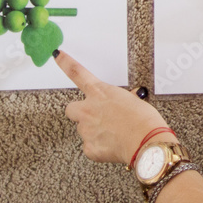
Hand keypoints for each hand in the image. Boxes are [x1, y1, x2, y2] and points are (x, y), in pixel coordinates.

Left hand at [55, 50, 170, 164]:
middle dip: (80, 112)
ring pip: (83, 129)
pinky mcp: (89, 147)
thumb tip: (124, 104)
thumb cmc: (143, 120)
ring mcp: (86, 129)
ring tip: (113, 134)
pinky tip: (112, 145)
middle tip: (94, 117)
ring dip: (93, 130)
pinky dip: (99, 147)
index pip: (78, 73)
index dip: (65, 62)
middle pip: (72, 108)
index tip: (57, 56)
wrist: (145, 141)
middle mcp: (89, 109)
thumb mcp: (133, 101)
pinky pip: (90, 146)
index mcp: (100, 92)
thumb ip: (120, 100)